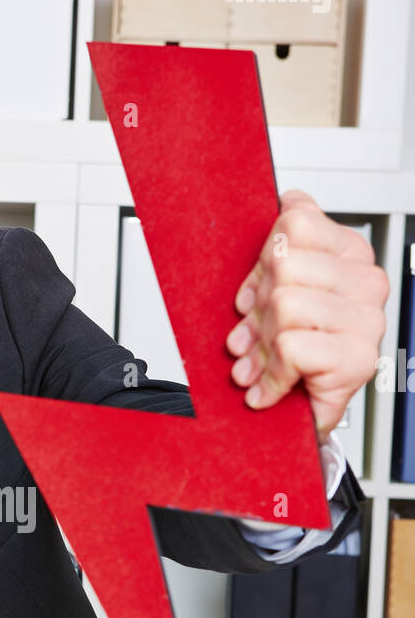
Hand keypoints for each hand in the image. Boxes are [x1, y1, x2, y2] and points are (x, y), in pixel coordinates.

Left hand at [225, 189, 387, 442]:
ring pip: (286, 304)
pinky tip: (269, 388)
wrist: (300, 418)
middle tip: (250, 340)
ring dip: (261, 345)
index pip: (294, 223)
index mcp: (351, 253)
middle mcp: (367, 282)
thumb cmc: (291, 352)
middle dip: (256, 310)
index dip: (259, 265)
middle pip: (284, 264)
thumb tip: (285, 200)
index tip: (252, 299)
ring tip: (257, 365)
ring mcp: (368, 321)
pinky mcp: (358, 360)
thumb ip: (284, 240)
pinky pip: (293, 348)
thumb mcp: (278, 287)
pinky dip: (271, 374)